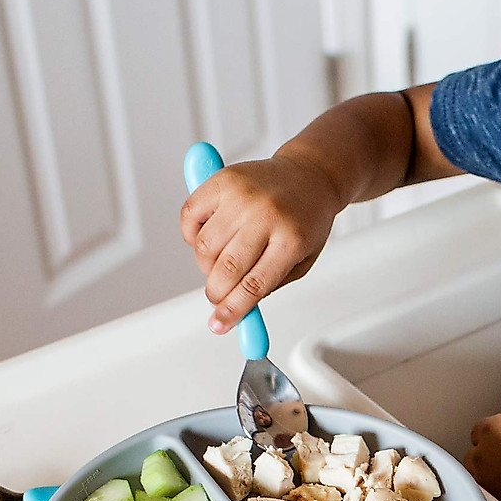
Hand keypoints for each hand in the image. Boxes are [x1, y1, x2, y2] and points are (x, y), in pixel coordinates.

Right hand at [180, 150, 343, 333]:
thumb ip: (270, 285)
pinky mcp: (223, 180)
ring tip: (221, 262)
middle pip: (226, 269)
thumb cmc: (306, 220)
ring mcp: (242, 195)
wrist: (311, 174)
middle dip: (216, 293)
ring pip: (204, 246)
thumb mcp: (302, 259)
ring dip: (206, 265)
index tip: (219, 325)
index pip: (254, 285)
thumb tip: (233, 309)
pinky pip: (190, 216)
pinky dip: (191, 235)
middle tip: (217, 297)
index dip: (233, 310)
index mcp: (292, 239)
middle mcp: (265, 215)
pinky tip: (210, 237)